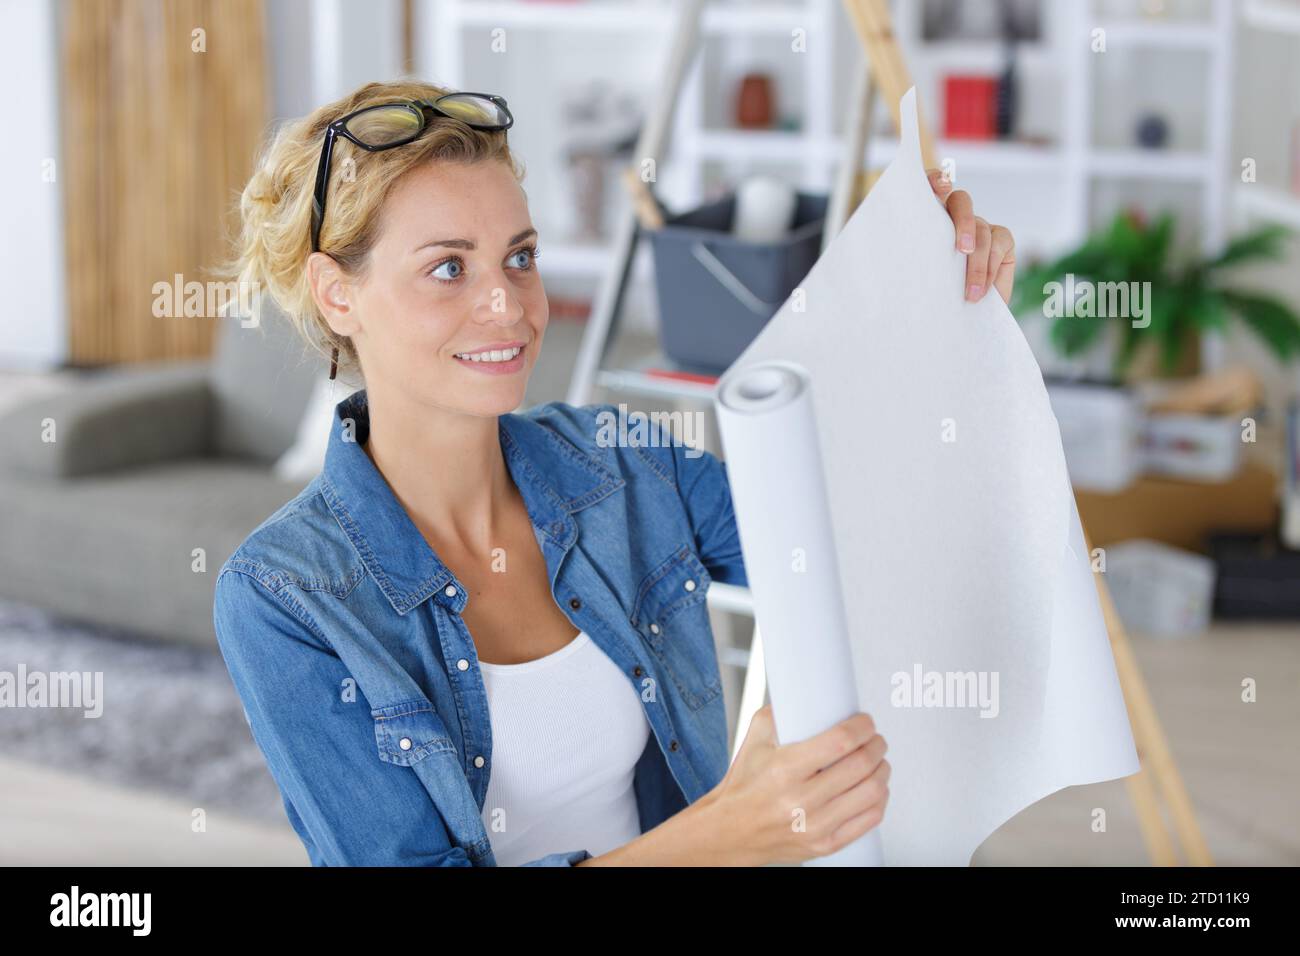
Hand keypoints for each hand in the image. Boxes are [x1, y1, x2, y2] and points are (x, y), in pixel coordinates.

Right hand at [700, 704, 890, 865]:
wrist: (730, 832)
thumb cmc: (744, 786)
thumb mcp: (755, 742)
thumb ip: (779, 714)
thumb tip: (805, 695)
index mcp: (784, 769)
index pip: (839, 742)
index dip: (861, 728)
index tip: (866, 722)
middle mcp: (800, 800)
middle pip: (860, 766)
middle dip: (876, 746)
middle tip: (875, 739)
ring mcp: (814, 826)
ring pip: (870, 793)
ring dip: (882, 771)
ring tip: (879, 762)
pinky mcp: (824, 845)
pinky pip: (868, 820)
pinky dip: (879, 800)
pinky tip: (876, 789)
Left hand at [927, 168, 1016, 305]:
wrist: (956, 315)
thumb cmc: (931, 295)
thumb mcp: (919, 278)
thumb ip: (916, 261)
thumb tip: (903, 260)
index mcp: (926, 220)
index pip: (929, 188)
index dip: (935, 181)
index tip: (942, 187)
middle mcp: (954, 217)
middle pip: (961, 203)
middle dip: (963, 222)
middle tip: (962, 250)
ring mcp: (979, 226)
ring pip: (981, 232)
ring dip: (977, 265)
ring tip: (970, 294)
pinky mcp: (1002, 239)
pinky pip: (998, 245)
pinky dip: (990, 269)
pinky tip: (982, 290)